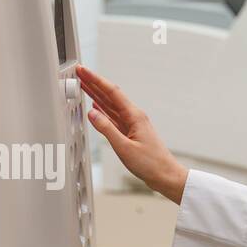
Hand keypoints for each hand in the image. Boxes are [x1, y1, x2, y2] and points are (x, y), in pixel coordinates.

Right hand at [76, 64, 187, 203]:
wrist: (165, 175)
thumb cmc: (150, 163)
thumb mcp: (124, 148)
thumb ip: (107, 129)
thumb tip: (92, 113)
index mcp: (134, 116)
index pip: (111, 92)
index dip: (96, 80)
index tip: (83, 71)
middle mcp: (133, 117)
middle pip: (110, 95)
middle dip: (94, 83)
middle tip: (80, 73)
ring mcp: (132, 124)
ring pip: (110, 105)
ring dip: (96, 95)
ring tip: (84, 86)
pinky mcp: (130, 133)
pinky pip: (113, 117)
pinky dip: (102, 110)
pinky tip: (96, 108)